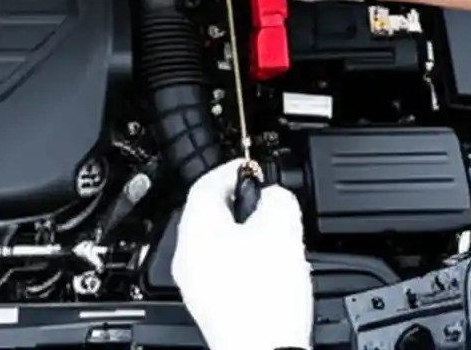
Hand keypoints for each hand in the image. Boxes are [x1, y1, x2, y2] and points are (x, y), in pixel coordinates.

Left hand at [173, 161, 313, 349]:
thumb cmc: (265, 298)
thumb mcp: (282, 228)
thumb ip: (277, 198)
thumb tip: (273, 196)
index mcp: (197, 229)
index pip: (205, 184)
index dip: (232, 170)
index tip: (250, 168)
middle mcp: (188, 255)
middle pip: (208, 213)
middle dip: (238, 202)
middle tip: (264, 199)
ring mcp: (195, 282)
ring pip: (216, 241)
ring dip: (242, 231)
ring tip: (272, 233)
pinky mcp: (210, 303)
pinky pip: (222, 267)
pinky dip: (242, 257)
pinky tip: (267, 267)